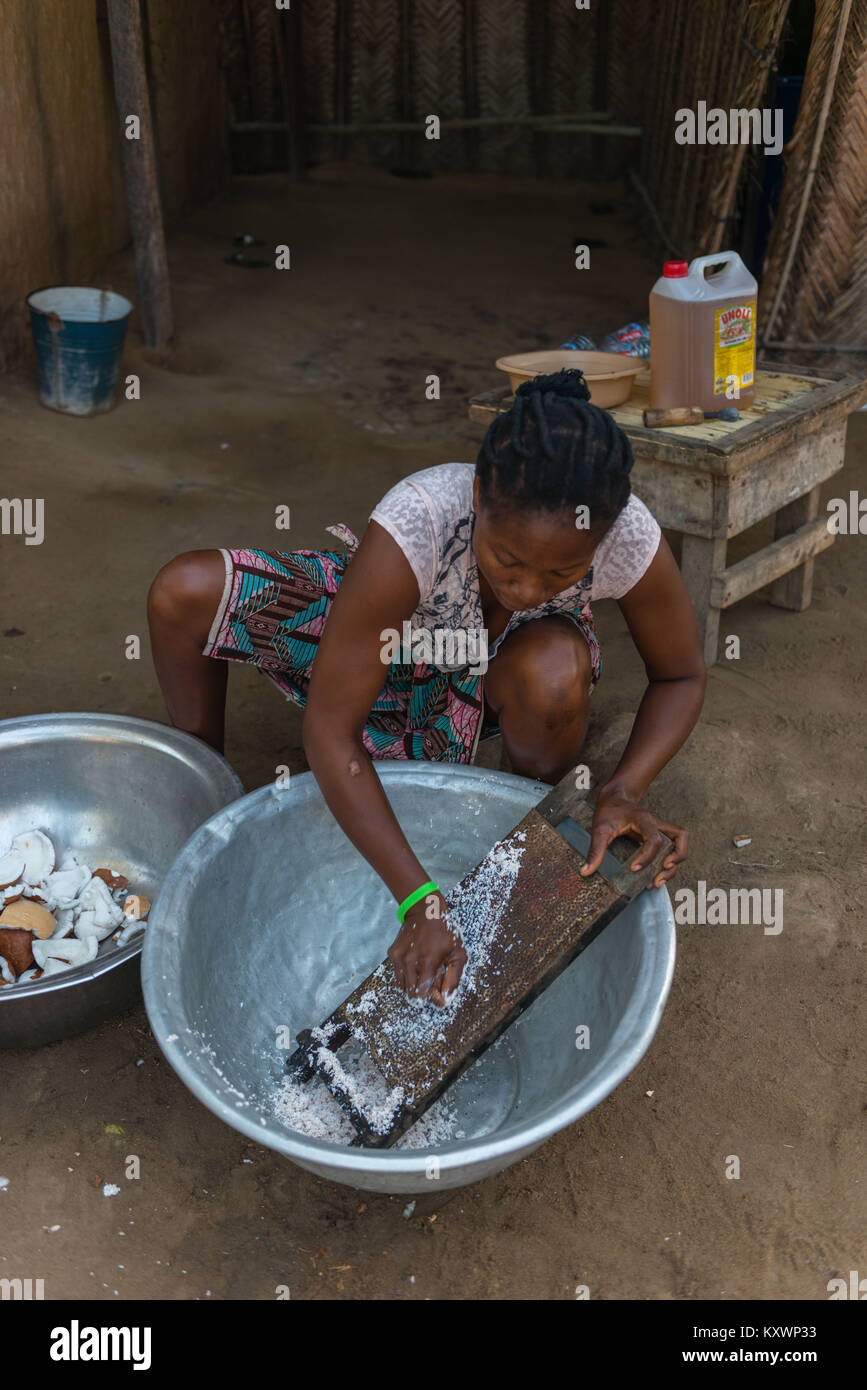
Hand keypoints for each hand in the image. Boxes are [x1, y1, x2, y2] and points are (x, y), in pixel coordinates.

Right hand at [387, 891, 466, 1006]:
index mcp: (427, 963)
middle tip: (429, 979)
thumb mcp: (458, 953)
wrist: (425, 910)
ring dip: (412, 983)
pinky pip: (398, 973)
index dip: (428, 996)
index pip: (420, 995)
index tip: (435, 989)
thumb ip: (453, 979)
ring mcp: (399, 957)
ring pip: (402, 985)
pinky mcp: (392, 953)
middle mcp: (409, 961)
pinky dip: (406, 973)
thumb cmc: (445, 932)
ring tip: (423, 969)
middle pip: (410, 993)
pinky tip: (416, 960)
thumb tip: (445, 999)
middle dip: (420, 991)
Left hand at [579, 790, 687, 887]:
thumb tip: (586, 871)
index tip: (634, 868)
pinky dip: (672, 859)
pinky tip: (659, 872)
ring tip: (660, 879)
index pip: (654, 838)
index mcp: (643, 820)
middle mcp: (656, 823)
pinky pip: (674, 846)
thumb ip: (595, 850)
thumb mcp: (599, 829)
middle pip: (679, 837)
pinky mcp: (659, 834)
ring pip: (680, 842)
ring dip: (676, 862)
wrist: (615, 798)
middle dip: (674, 859)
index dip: (647, 856)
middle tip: (658, 877)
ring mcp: (660, 828)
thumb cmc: (609, 811)